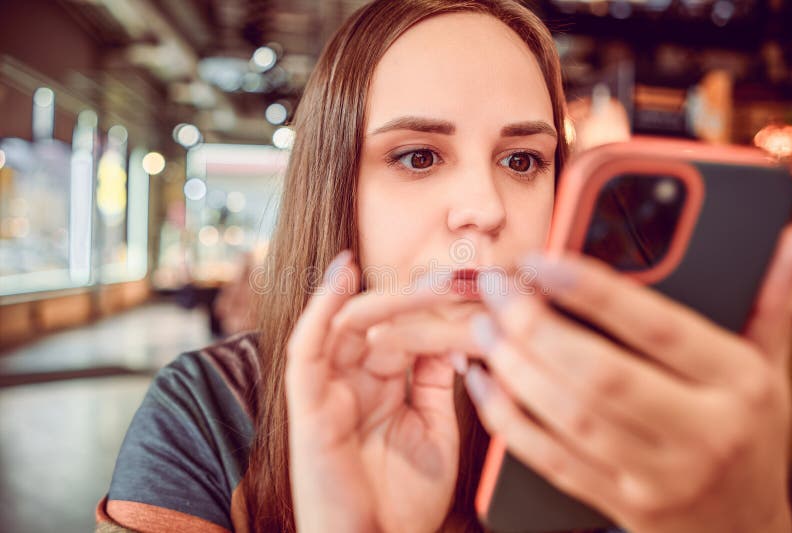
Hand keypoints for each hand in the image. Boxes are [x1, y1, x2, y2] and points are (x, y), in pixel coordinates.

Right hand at [285, 251, 479, 532]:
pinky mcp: (307, 409)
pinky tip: (343, 276)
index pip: (404, 330)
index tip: (478, 290)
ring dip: (388, 297)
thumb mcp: (434, 431)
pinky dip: (318, 311)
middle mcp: (350, 382)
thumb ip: (434, 381)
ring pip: (346, 324)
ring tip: (431, 281)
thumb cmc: (403, 503)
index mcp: (378, 386)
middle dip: (419, 295)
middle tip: (462, 278)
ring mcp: (326, 392)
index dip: (439, 309)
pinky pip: (305, 351)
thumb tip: (451, 334)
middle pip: (377, 319)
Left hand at [462, 217, 791, 532]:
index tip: (543, 261)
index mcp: (738, 384)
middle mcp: (701, 432)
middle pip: (600, 374)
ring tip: (483, 327)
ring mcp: (656, 474)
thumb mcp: (769, 364)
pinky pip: (550, 459)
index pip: (659, 328)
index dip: (595, 291)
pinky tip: (482, 382)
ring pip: (569, 418)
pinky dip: (507, 419)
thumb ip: (769, 300)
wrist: (746, 531)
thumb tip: (787, 237)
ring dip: (514, 367)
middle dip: (536, 328)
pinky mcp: (619, 500)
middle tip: (497, 290)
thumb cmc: (750, 431)